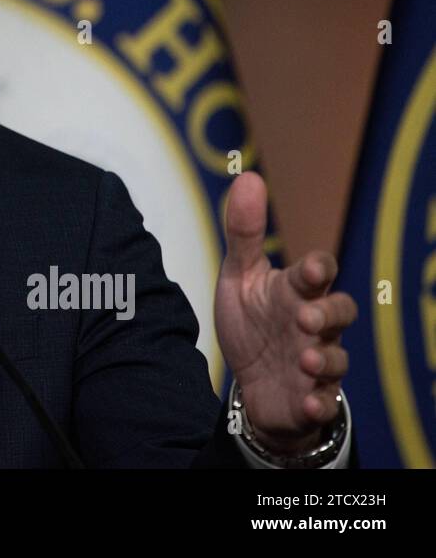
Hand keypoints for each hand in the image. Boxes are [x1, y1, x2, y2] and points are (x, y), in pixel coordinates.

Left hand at [213, 171, 356, 453]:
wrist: (251, 380)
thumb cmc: (252, 321)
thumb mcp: (240, 276)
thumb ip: (244, 232)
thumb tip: (248, 177)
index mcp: (296, 291)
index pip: (319, 272)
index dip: (319, 269)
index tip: (311, 269)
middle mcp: (313, 324)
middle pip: (339, 313)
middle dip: (328, 315)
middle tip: (305, 318)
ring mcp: (315, 362)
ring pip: (335, 359)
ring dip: (323, 361)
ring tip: (303, 361)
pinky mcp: (310, 397)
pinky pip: (324, 402)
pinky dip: (318, 403)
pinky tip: (307, 401)